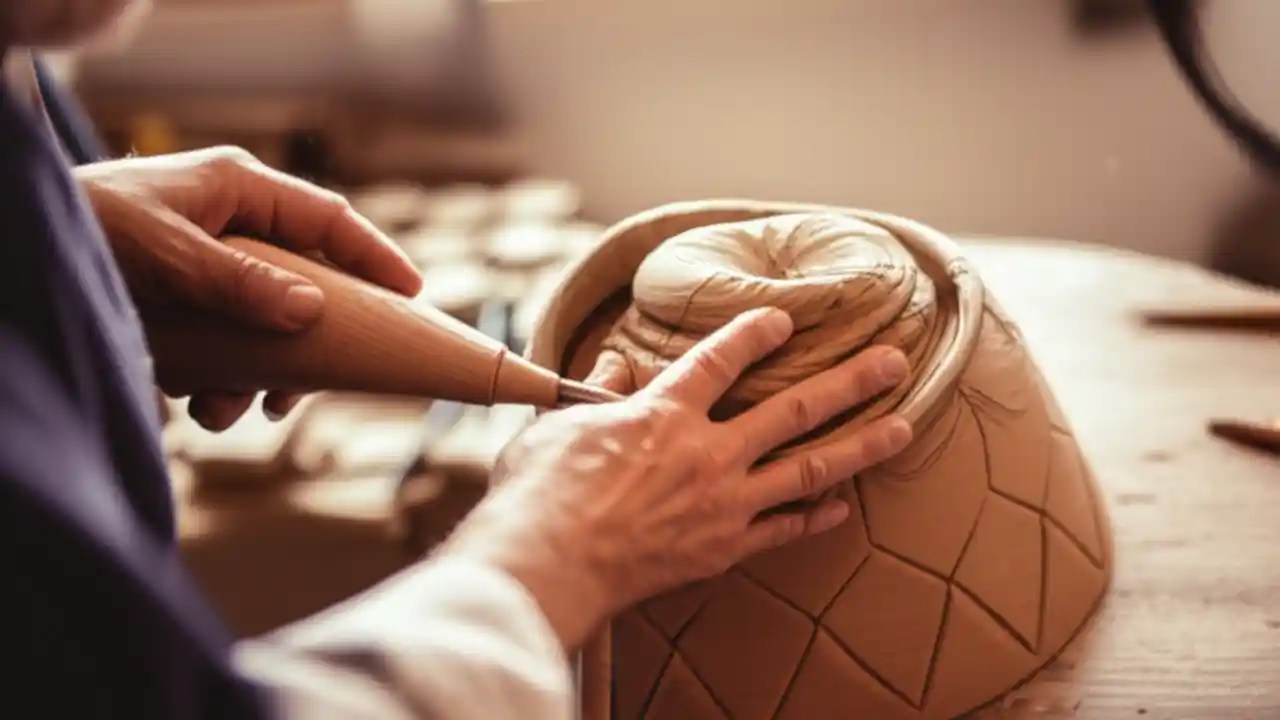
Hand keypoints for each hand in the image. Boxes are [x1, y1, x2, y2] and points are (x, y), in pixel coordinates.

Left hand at [76, 146, 421, 430]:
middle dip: (306, 345)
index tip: (413, 297)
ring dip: (254, 377)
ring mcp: (208, 268)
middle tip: (304, 390)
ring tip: (223, 410)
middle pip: (305, 284)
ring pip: (267, 327)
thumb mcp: (166, 253)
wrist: (13, 261)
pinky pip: (227, 348)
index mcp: (238, 190)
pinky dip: (218, 383)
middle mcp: (231, 226)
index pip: (330, 220)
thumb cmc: (86, 229)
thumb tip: (312, 311)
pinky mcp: (185, 307)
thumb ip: (239, 281)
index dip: (376, 258)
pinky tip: (192, 403)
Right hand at [440, 308, 912, 649]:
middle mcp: (707, 452)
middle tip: (894, 363)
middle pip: (795, 408)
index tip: (786, 320)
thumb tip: (617, 363)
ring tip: (903, 426)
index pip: (721, 358)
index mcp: (664, 412)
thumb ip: (600, 390)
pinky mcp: (721, 549)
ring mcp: (723, 503)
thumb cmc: (541, 491)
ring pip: (808, 467)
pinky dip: (815, 518)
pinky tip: (845, 508)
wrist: (546, 565)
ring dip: (861, 445)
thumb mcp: (561, 423)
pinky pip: (782, 530)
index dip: (757, 333)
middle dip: (850, 381)